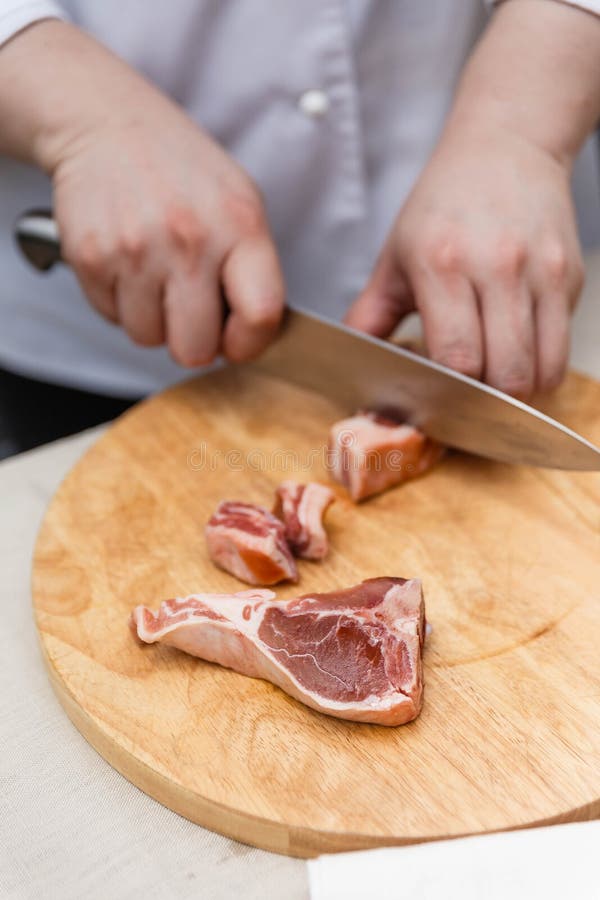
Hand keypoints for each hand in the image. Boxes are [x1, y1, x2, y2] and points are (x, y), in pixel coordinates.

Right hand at [54, 109, 282, 365]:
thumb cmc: (180, 169)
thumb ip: (253, 269)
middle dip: (193, 341)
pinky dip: (120, 302)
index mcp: (239, 226)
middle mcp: (189, 240)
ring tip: (155, 277)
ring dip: (152, 320)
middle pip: (195, 349)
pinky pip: (111, 317)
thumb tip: (250, 335)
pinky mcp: (91, 257)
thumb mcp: (240, 203)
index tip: (236, 340)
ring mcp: (136, 250)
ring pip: (148, 338)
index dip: (248, 344)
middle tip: (190, 313)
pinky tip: (128, 265)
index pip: (259, 316)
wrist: (107, 123)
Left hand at [346, 128, 582, 397]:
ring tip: (493, 380)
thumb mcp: (395, 257)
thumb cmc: (443, 207)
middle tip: (467, 396)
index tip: (437, 398)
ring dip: (517, 390)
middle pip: (506, 373)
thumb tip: (351, 368)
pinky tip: (517, 353)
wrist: (506, 148)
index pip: (458, 358)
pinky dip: (541, 366)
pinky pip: (563, 347)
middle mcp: (498, 267)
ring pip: (542, 368)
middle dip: (485, 401)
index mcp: (443, 265)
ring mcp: (542, 272)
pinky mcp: (571, 276)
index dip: (449, 393)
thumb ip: (369, 317)